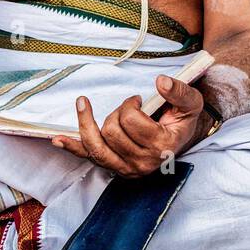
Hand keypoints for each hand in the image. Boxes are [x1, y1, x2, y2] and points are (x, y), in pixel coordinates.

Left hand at [52, 75, 207, 177]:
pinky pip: (89, 158)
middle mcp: (142, 162)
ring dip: (87, 123)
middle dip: (116, 112)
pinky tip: (58, 139)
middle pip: (112, 131)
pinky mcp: (114, 168)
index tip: (138, 100)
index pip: (131, 120)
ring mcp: (126, 169)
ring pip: (96, 145)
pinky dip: (72, 148)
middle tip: (129, 108)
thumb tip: (160, 81)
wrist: (182, 140)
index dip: (131, 104)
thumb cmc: (183, 120)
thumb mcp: (191, 103)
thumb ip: (179, 91)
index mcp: (161, 147)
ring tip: (83, 104)